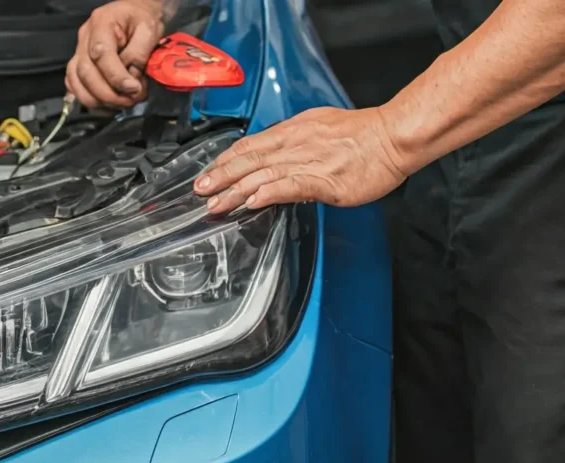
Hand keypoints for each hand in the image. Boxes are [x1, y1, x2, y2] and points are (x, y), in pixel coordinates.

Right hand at [66, 0, 163, 108]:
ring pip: (75, 81)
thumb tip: (131, 79)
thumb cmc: (142, 19)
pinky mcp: (78, 63)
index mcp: (101, 23)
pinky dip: (87, 98)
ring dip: (97, 99)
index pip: (101, 54)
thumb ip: (139, 54)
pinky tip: (105, 104)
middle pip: (85, 72)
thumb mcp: (149, 30)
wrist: (135, 14)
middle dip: (108, 93)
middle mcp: (84, 37)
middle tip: (130, 101)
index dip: (116, 76)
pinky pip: (73, 84)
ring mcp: (78, 51)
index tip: (134, 89)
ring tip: (121, 104)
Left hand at [193, 107, 410, 213]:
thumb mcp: (320, 127)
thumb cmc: (365, 133)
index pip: (250, 145)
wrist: (394, 135)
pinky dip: (268, 193)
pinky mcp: (324, 180)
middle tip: (200, 189)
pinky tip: (252, 202)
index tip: (210, 171)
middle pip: (249, 160)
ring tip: (216, 203)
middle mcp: (296, 144)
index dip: (226, 159)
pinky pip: (290, 186)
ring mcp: (308, 162)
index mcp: (294, 131)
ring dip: (235, 191)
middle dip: (221, 176)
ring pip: (263, 175)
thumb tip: (277, 155)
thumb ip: (296, 143)